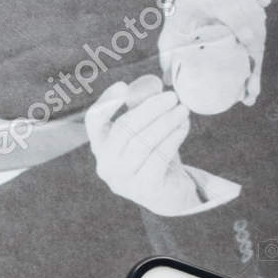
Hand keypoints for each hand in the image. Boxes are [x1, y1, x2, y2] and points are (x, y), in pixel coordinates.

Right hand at [85, 75, 199, 215]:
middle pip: (123, 130)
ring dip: (165, 122)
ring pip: (142, 144)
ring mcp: (123, 180)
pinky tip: (183, 127)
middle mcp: (106, 164)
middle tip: (172, 97)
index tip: (123, 86)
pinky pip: (158, 158)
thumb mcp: (147, 129)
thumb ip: (144, 107)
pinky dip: (173, 138)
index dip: (106, 103)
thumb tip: (152, 85)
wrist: (168, 192)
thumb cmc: (155, 154)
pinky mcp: (145, 189)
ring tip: (183, 110)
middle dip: (150, 109)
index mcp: (102, 145)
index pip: (94, 121)